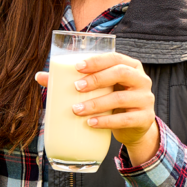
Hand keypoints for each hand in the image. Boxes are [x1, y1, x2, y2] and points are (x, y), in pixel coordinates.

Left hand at [40, 51, 159, 164]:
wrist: (135, 128)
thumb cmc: (113, 102)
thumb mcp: (99, 89)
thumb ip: (74, 80)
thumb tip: (40, 76)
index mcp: (131, 66)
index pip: (115, 58)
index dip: (97, 61)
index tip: (77, 67)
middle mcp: (142, 80)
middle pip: (121, 73)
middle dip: (97, 79)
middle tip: (76, 87)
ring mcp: (146, 99)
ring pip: (121, 98)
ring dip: (96, 104)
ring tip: (77, 109)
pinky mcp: (145, 118)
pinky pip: (125, 119)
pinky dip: (106, 122)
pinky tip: (91, 123)